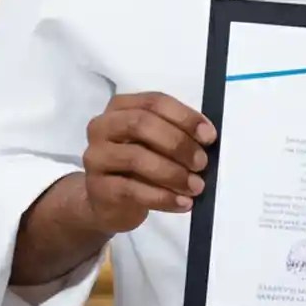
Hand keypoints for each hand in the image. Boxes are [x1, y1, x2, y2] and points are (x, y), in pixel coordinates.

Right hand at [81, 92, 216, 233]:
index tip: (209, 136)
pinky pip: (133, 190)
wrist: (108, 202)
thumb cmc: (137, 167)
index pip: (154, 102)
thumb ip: (175, 135)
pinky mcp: (98, 188)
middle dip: (178, 143)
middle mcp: (103, 127)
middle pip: (141, 124)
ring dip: (173, 173)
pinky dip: (163, 197)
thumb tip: (206, 140)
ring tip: (196, 186)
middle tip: (202, 163)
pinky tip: (183, 203)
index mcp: (121, 107)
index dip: (184, 117)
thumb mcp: (155, 145)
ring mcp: (97, 157)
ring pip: (137, 158)